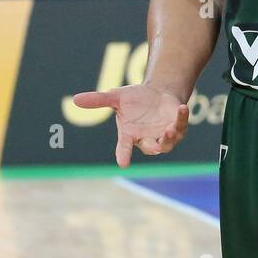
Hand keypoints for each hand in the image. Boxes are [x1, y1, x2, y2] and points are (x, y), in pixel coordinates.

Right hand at [71, 84, 189, 166]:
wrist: (157, 93)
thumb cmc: (135, 99)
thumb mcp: (116, 97)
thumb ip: (98, 100)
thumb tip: (75, 99)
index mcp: (129, 134)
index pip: (124, 147)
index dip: (123, 155)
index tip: (123, 163)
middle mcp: (146, 138)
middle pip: (150, 148)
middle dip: (153, 146)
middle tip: (155, 144)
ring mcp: (163, 135)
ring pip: (167, 143)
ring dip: (169, 137)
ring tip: (169, 129)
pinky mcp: (177, 127)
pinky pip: (180, 126)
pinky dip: (182, 119)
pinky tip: (181, 108)